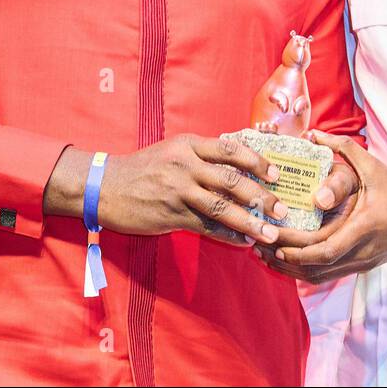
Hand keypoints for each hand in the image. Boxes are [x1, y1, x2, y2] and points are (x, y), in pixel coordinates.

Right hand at [95, 135, 288, 246]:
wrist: (104, 187)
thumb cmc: (142, 168)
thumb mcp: (172, 151)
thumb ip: (201, 156)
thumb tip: (238, 165)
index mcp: (189, 145)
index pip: (231, 149)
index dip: (257, 162)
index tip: (276, 174)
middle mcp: (186, 165)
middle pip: (232, 180)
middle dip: (261, 196)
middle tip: (282, 210)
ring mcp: (178, 191)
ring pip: (222, 207)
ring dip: (249, 221)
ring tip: (268, 233)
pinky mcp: (171, 215)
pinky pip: (205, 226)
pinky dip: (227, 235)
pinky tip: (242, 242)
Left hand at [255, 130, 386, 282]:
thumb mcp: (374, 167)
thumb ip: (344, 149)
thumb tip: (313, 134)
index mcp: (363, 229)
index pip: (322, 250)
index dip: (293, 249)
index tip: (271, 237)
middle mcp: (361, 252)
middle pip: (314, 269)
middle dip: (282, 259)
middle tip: (257, 243)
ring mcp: (362, 262)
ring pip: (319, 277)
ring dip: (291, 269)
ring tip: (266, 253)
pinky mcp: (363, 265)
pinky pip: (328, 274)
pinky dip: (305, 270)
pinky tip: (289, 257)